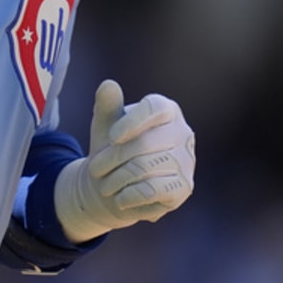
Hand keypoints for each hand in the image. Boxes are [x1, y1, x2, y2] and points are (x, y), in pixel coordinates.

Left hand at [54, 79, 195, 243]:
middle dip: (112, 158)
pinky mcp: (184, 187)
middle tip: (95, 169)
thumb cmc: (112, 148)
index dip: (130, 122)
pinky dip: (128, 195)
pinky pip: (152, 190)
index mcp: (167, 110)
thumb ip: (107, 105)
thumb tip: (108, 85)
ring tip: (104, 185)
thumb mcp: (105, 125)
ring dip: (116, 179)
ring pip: (144, 168)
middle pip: (143, 143)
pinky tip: (120, 197)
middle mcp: (182, 132)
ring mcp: (187, 161)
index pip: (153, 108)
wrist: (115, 187)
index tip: (110, 137)